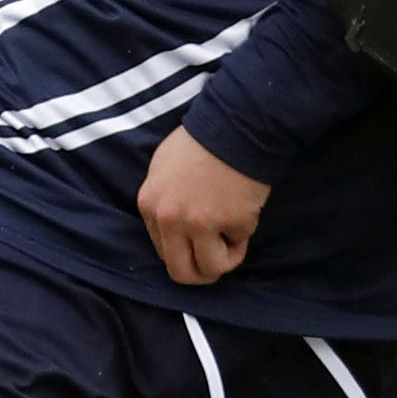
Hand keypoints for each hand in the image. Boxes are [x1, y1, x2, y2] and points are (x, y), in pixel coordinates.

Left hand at [138, 125, 270, 284]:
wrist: (235, 123)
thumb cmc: (202, 139)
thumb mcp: (164, 166)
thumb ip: (163, 199)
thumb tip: (174, 225)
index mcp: (150, 204)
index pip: (161, 250)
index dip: (184, 250)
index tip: (199, 242)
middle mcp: (169, 219)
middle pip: (180, 272)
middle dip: (201, 273)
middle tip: (217, 261)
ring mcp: (200, 223)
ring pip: (211, 268)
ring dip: (226, 260)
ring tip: (235, 242)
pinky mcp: (231, 222)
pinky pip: (240, 242)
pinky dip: (245, 231)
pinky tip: (246, 207)